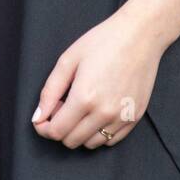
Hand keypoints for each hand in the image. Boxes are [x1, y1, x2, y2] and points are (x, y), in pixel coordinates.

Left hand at [31, 7, 164, 149]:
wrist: (141, 34)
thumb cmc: (104, 41)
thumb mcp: (69, 59)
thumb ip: (50, 91)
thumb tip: (38, 117)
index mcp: (84, 97)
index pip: (56, 132)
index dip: (44, 127)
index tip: (43, 118)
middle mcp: (104, 113)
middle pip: (72, 141)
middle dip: (61, 128)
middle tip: (63, 106)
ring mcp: (122, 117)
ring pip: (91, 144)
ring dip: (80, 132)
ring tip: (82, 108)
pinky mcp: (135, 117)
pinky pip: (111, 140)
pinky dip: (100, 132)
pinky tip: (98, 112)